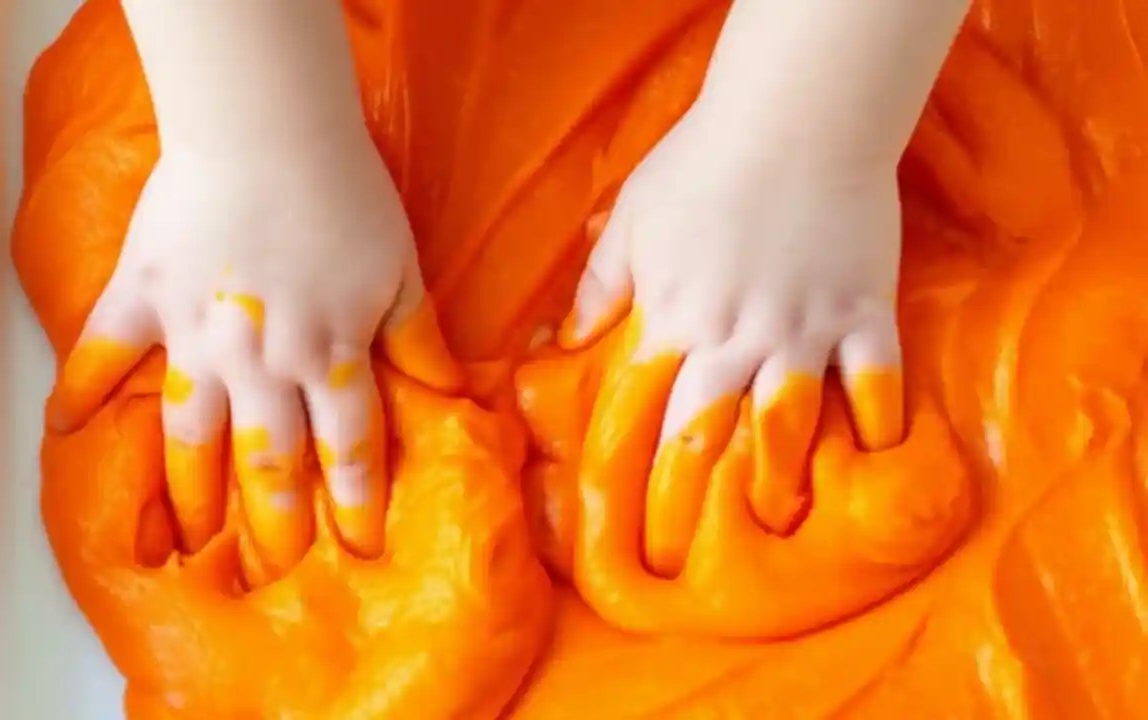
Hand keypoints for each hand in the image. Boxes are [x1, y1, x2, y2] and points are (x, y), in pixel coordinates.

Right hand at [45, 134, 459, 571]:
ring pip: (190, 433)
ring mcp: (194, 335)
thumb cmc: (346, 195)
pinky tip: (64, 430)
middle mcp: (260, 365)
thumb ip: (419, 339)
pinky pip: (104, 352)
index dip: (358, 505)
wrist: (267, 129)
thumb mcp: (403, 270)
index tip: (360, 550)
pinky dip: (81, 388)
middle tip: (275, 575)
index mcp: (330, 358)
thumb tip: (452, 395)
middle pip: (270, 461)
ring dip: (189, 494)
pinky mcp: (142, 297)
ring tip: (186, 545)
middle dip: (278, 526)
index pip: (350, 450)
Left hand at [563, 108, 904, 561]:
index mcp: (674, 318)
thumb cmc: (703, 163)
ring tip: (774, 524)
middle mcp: (735, 338)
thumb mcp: (633, 220)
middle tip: (680, 563)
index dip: (628, 478)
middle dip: (688, 506)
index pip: (643, 415)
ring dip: (779, 482)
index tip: (620, 531)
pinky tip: (876, 461)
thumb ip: (600, 286)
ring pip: (789, 426)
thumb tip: (560, 341)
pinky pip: (876, 383)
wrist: (797, 117)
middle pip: (706, 436)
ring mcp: (805, 330)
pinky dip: (878, 425)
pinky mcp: (865, 312)